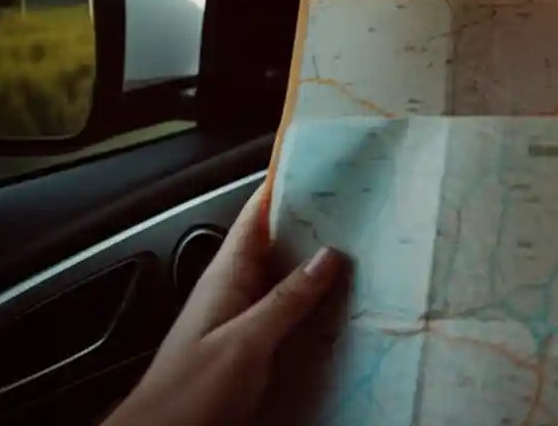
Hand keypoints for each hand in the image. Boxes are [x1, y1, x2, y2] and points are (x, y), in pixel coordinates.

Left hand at [103, 185, 344, 425]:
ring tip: (367, 253)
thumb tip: (329, 255)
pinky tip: (347, 308)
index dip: (286, 185)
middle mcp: (235, 290)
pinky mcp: (254, 347)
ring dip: (322, 269)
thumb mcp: (246, 341)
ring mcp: (245, 319)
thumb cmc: (190, 393)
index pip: (257, 214)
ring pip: (290, 280)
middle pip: (280, 244)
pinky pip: (292, 315)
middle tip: (364, 210)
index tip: (324, 165)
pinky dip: (318, 306)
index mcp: (226, 275)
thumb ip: (287, 299)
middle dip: (318, 226)